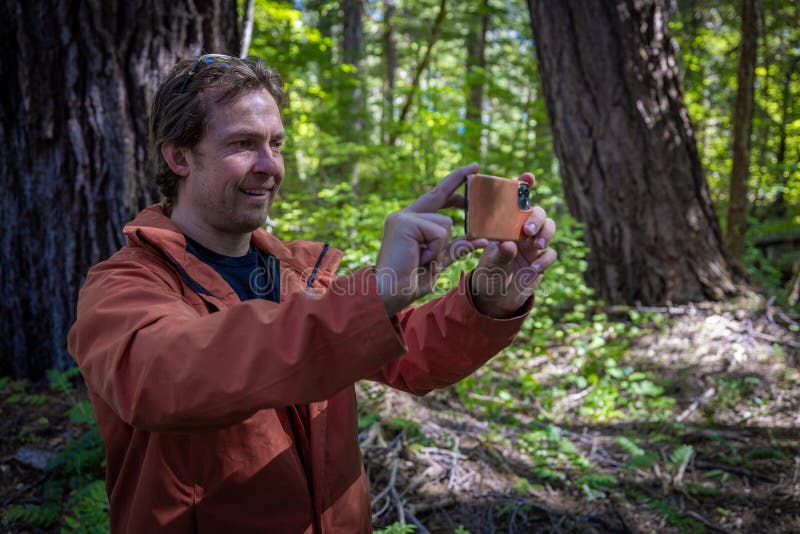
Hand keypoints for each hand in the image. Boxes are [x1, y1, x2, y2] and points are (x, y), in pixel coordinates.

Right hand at [376, 163, 488, 316]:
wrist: (388, 293)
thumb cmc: (409, 281)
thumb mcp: (438, 262)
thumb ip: (455, 249)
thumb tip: (479, 240)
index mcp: (410, 223)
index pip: (436, 199)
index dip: (453, 185)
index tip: (470, 171)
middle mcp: (404, 216)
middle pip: (439, 193)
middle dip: (458, 178)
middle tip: (475, 165)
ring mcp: (403, 217)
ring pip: (446, 223)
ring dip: (440, 248)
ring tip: (422, 259)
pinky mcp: (405, 223)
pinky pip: (439, 232)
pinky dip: (435, 250)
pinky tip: (419, 258)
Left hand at [470, 172, 556, 316]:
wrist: (496, 297)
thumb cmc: (489, 272)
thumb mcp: (490, 262)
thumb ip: (500, 253)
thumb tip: (509, 244)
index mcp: (506, 223)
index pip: (516, 200)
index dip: (524, 185)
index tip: (528, 178)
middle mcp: (522, 229)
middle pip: (538, 212)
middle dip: (536, 217)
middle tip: (528, 230)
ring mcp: (534, 244)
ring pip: (550, 228)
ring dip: (545, 233)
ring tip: (536, 244)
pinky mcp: (542, 260)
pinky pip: (550, 253)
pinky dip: (544, 259)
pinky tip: (532, 268)